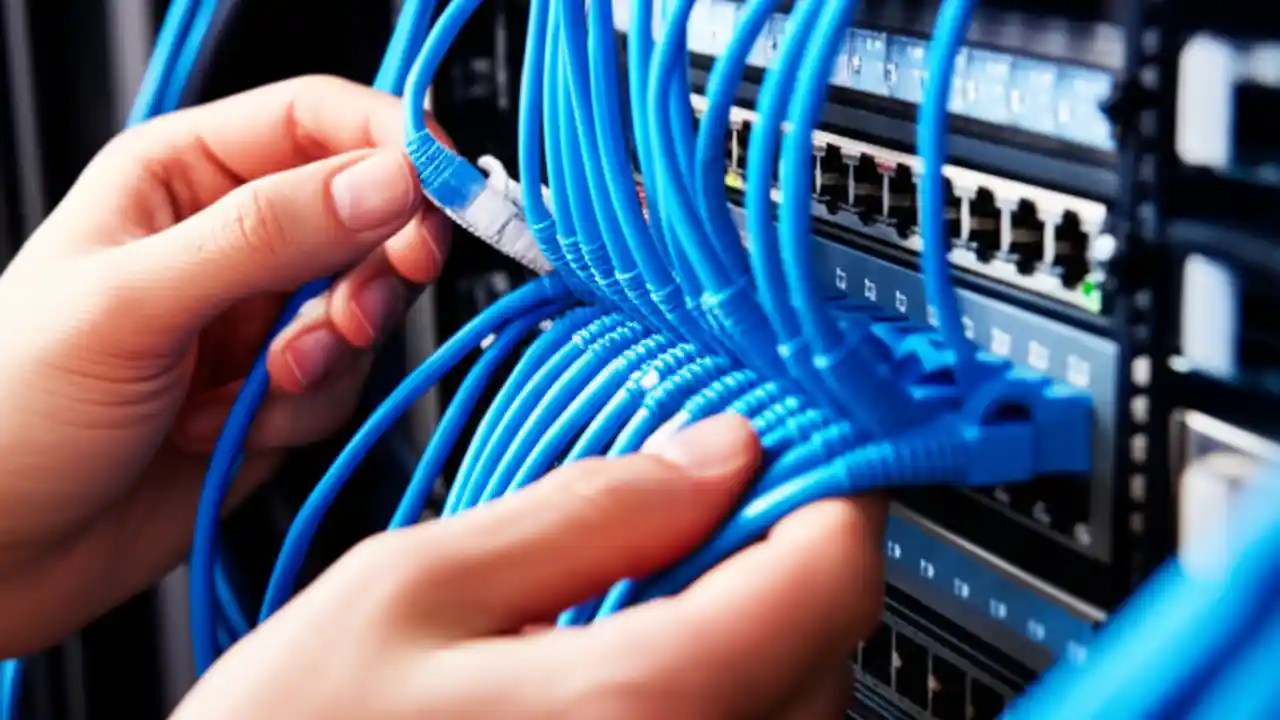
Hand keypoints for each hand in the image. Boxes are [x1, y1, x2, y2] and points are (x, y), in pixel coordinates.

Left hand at [0, 76, 449, 653]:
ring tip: (264, 385)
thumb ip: (266, 235)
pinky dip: (308, 409)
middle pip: (367, 212)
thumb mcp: (132, 303)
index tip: (445, 191)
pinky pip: (348, 381)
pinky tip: (236, 426)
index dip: (394, 144)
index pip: (320, 121)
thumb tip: (386, 180)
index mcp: (183, 175)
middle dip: (375, 266)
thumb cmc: (10, 410)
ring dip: (332, 352)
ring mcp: (259, 316)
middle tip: (356, 310)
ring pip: (366, 304)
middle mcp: (232, 237)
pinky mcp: (280, 389)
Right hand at [174, 416, 885, 719]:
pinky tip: (643, 647)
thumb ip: (585, 513)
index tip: (804, 439)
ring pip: (801, 700)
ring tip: (667, 563)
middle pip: (830, 641)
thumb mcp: (416, 588)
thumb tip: (715, 453)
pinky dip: (728, 678)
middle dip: (793, 545)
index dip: (833, 484)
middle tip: (721, 486)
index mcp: (639, 710)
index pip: (828, 576)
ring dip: (766, 613)